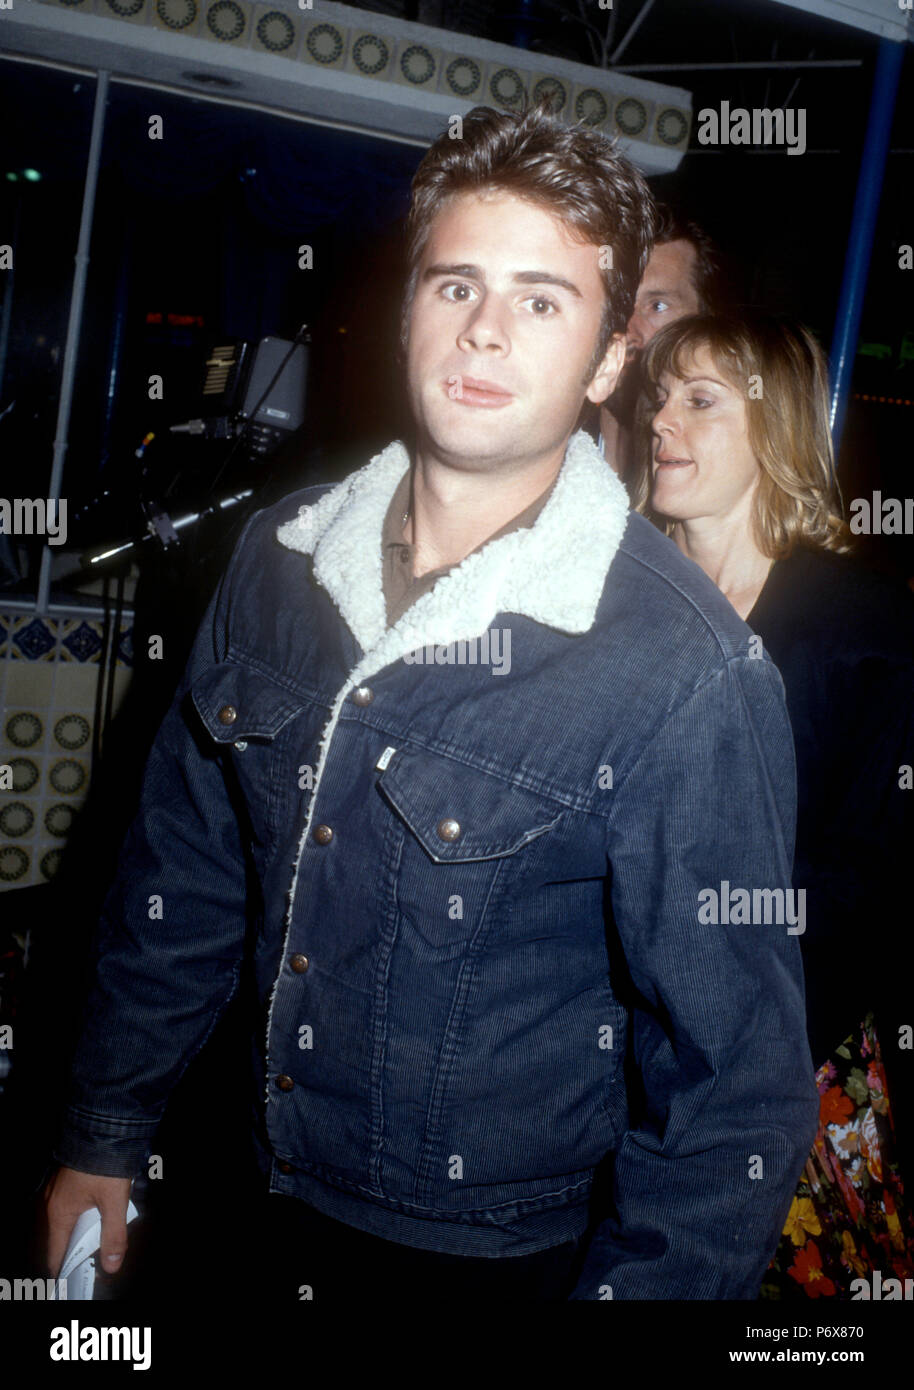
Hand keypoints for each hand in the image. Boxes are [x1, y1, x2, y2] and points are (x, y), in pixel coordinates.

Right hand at [42, 1165, 132, 1279]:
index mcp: (58, 1214)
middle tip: (86, 1265)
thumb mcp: (115, 1202)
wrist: (102, 1126)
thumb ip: (114, 1235)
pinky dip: (74, 1220)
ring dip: (73, 1236)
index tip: (72, 1281)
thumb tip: (112, 1265)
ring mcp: (54, 1191)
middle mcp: (49, 1204)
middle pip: (56, 1240)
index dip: (63, 1271)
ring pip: (59, 1223)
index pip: (54, 1254)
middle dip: (70, 1254)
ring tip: (90, 1246)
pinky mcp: (62, 1181)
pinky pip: (63, 1208)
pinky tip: (91, 1219)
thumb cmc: (106, 1164)